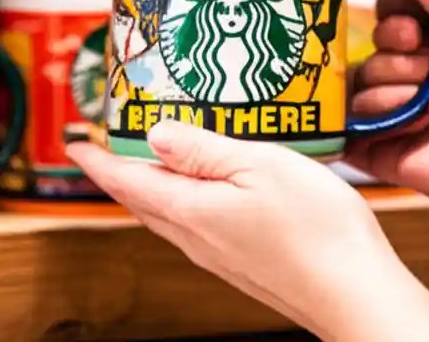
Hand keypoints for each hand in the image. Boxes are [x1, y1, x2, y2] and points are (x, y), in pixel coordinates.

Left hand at [68, 121, 428, 340]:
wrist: (354, 294)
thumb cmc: (317, 230)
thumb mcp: (261, 166)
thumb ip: (205, 149)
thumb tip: (157, 134)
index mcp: (190, 210)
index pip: (126, 181)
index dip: (97, 160)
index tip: (75, 141)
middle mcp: (195, 238)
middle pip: (142, 200)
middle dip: (120, 171)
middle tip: (107, 143)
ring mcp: (218, 255)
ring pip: (168, 215)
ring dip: (151, 186)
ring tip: (152, 159)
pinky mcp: (242, 264)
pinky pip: (196, 226)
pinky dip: (183, 200)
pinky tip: (205, 189)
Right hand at [347, 0, 428, 222]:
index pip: (385, 15)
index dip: (393, 20)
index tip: (418, 30)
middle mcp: (414, 74)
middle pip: (368, 48)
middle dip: (399, 57)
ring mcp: (398, 113)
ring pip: (358, 85)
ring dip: (396, 89)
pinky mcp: (386, 152)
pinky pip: (352, 128)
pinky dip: (379, 120)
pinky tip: (414, 123)